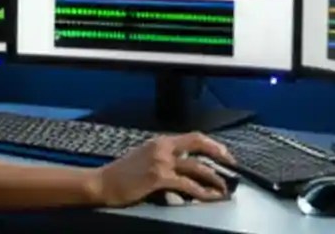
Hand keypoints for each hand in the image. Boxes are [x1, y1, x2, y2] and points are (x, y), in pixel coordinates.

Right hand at [93, 132, 235, 206]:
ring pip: (197, 167)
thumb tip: (184, 164)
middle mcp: (163, 147)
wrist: (103, 183)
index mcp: (161, 141)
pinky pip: (187, 184)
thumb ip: (164, 156)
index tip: (224, 154)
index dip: (211, 144)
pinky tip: (209, 197)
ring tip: (224, 187)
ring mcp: (161, 162)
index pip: (193, 137)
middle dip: (219, 155)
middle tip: (232, 166)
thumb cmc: (122, 174)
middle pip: (199, 145)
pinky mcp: (158, 178)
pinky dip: (201, 191)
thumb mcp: (145, 157)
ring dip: (214, 178)